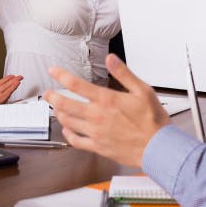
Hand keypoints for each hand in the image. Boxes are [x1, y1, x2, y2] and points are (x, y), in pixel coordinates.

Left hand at [0, 74, 22, 113]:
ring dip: (11, 86)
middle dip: (12, 82)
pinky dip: (7, 92)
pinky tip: (12, 88)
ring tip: (18, 80)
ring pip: (3, 92)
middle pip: (3, 88)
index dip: (4, 81)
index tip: (11, 77)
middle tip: (20, 77)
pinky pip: (0, 97)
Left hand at [45, 54, 170, 167]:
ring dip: (58, 113)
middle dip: (52, 96)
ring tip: (55, 108)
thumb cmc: (152, 120)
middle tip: (47, 92)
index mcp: (106, 100)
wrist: (158, 147)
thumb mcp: (142, 90)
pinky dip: (68, 134)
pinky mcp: (98, 146)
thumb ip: (124, 73)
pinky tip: (67, 130)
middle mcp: (97, 116)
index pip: (76, 85)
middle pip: (65, 104)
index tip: (53, 70)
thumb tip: (111, 59)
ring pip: (68, 122)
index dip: (61, 75)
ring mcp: (96, 132)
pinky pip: (76, 141)